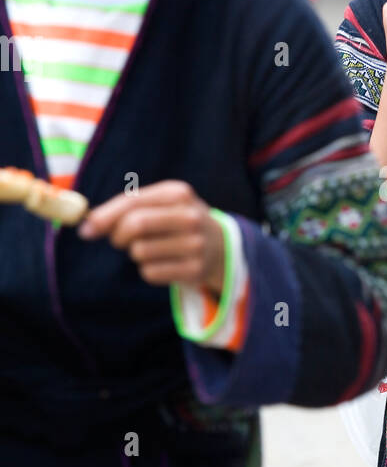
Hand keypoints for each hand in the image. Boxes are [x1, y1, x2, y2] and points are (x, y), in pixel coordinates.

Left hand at [78, 181, 225, 293]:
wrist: (220, 246)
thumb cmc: (176, 221)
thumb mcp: (160, 204)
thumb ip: (125, 208)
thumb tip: (87, 226)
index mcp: (178, 193)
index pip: (132, 202)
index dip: (104, 216)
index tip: (86, 229)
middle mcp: (190, 217)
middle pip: (135, 224)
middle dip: (118, 235)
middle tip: (120, 240)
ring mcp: (195, 244)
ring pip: (140, 252)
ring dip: (136, 254)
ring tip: (152, 249)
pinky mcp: (194, 269)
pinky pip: (150, 273)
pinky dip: (148, 270)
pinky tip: (163, 263)